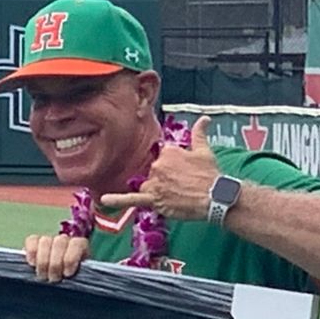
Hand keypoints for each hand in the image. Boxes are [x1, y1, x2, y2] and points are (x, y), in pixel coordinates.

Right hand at [24, 234, 88, 282]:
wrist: (57, 280)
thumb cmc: (69, 281)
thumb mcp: (78, 279)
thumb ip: (79, 275)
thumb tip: (72, 278)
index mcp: (80, 246)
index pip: (76, 244)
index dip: (70, 258)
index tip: (67, 274)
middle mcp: (65, 239)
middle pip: (59, 242)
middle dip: (55, 264)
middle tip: (54, 279)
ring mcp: (49, 239)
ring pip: (45, 241)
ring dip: (43, 261)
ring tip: (43, 275)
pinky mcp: (34, 242)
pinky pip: (32, 241)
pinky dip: (31, 253)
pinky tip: (33, 264)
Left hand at [100, 116, 217, 221]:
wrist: (215, 196)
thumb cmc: (210, 174)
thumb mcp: (204, 150)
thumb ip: (199, 133)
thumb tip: (205, 118)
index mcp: (168, 151)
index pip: (163, 157)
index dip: (173, 167)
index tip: (184, 172)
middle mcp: (158, 165)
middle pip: (154, 172)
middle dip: (165, 179)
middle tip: (183, 186)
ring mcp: (154, 182)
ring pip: (147, 186)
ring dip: (156, 190)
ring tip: (174, 196)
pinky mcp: (153, 199)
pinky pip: (132, 199)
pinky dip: (117, 200)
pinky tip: (104, 200)